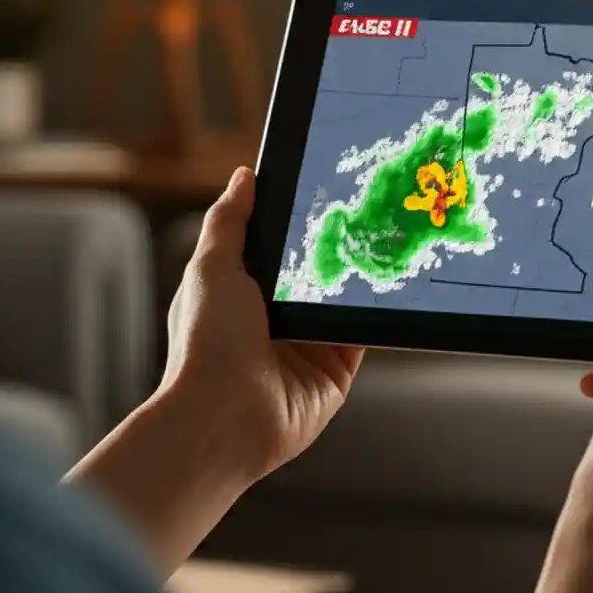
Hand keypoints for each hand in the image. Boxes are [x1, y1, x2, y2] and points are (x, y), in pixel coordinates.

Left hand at [163, 167, 364, 480]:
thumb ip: (230, 221)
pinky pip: (363, 337)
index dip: (294, 224)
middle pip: (313, 275)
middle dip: (335, 250)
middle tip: (366, 211)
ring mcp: (305, 348)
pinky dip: (374, 317)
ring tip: (384, 240)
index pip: (274, 251)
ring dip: (357, 281)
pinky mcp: (334, 374)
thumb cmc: (205, 343)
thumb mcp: (211, 266)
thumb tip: (244, 177)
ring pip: (342, 304)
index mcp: (239, 296)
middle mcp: (273, 322)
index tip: (321, 190)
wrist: (224, 415)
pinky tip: (387, 288)